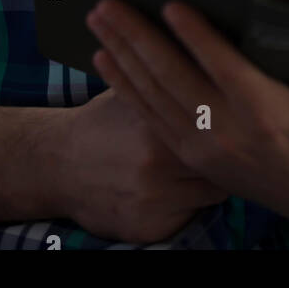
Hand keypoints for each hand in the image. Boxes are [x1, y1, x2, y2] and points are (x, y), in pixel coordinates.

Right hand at [60, 85, 228, 243]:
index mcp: (157, 125)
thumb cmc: (103, 123)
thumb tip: (204, 59)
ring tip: (193, 167)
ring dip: (207, 181)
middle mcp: (157, 165)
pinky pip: (189, 217)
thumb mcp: (131, 93)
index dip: (227, 127)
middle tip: (218, 147)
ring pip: (211, 194)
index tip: (229, 123)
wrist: (60, 164)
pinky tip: (173, 190)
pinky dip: (187, 205)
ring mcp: (154, 200)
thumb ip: (166, 82)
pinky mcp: (149, 228)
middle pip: (219, 164)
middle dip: (222, 157)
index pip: (217, 129)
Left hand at [86, 0, 288, 229]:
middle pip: (173, 78)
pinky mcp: (191, 154)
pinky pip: (148, 115)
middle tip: (108, 0)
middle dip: (136, 37)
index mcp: (268, 112)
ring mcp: (205, 145)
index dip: (195, 35)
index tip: (171, 2)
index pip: (222, 68)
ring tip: (97, 17)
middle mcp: (230, 129)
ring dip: (121, 54)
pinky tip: (103, 57)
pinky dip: (123, 85)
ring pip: (152, 94)